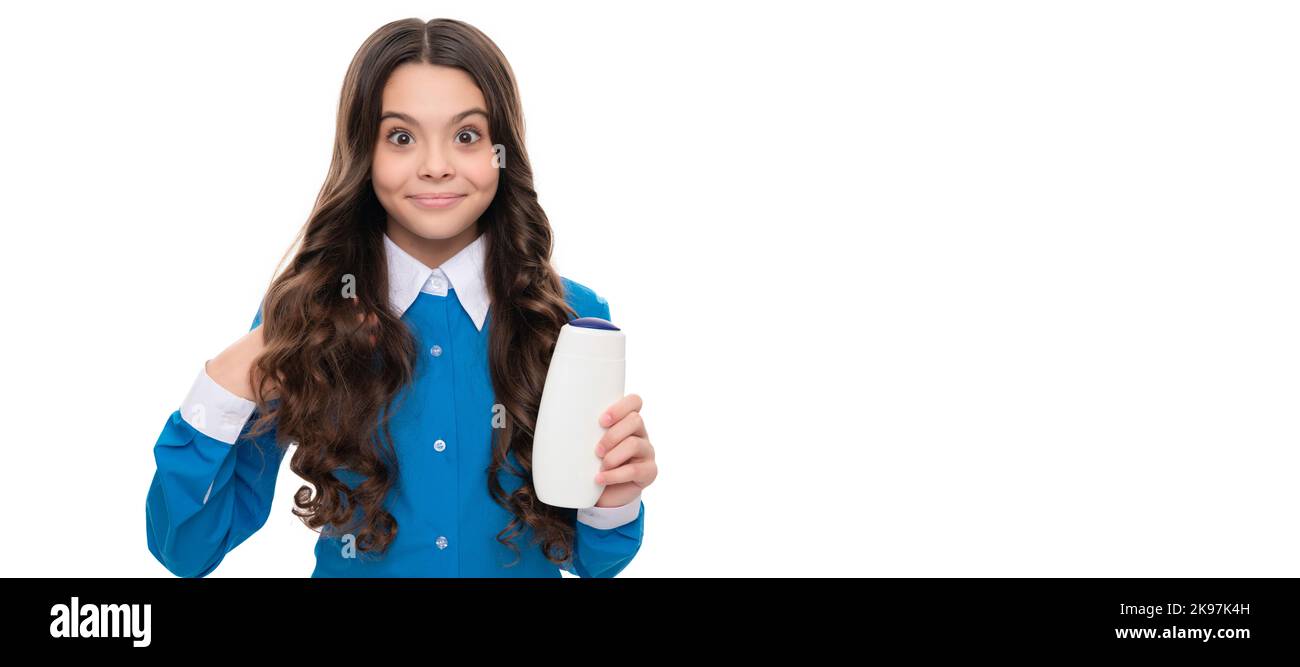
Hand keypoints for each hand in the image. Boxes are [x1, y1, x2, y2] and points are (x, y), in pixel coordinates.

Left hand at [593, 393, 656, 507]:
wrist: (600, 493)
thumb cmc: (591, 463)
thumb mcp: (586, 444)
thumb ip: (582, 430)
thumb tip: (559, 419)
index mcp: (626, 421)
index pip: (634, 402)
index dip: (620, 407)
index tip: (601, 420)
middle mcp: (640, 433)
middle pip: (635, 420)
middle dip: (612, 435)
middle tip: (597, 450)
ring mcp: (646, 452)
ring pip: (635, 444)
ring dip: (613, 455)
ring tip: (600, 466)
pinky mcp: (649, 472)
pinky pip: (635, 470)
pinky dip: (614, 475)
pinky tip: (601, 479)